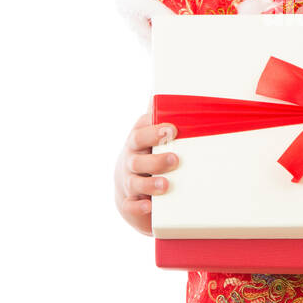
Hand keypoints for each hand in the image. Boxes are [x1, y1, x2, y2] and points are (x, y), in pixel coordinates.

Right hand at [115, 104, 178, 235]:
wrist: (129, 190)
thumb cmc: (149, 156)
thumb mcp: (154, 139)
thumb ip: (161, 121)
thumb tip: (173, 96)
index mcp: (137, 142)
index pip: (140, 133)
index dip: (154, 131)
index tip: (172, 130)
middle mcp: (130, 161)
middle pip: (137, 158)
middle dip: (155, 158)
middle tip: (175, 158)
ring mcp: (128, 182)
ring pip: (134, 183)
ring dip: (150, 183)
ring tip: (166, 185)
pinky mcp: (128, 203)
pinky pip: (130, 206)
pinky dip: (138, 206)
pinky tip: (149, 206)